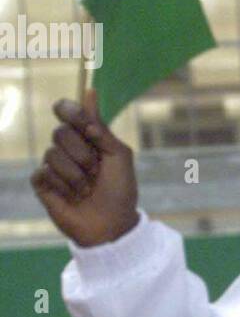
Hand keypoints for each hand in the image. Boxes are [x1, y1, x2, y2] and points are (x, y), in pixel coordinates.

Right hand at [30, 87, 139, 247]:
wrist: (112, 224)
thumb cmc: (120, 191)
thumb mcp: (119, 156)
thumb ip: (101, 128)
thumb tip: (89, 92)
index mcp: (88, 138)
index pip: (67, 111)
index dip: (69, 110)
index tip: (77, 117)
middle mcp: (69, 149)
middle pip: (60, 132)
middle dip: (82, 154)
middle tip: (96, 172)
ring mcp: (54, 166)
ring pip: (52, 154)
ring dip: (75, 175)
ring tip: (86, 189)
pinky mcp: (43, 185)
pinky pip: (42, 173)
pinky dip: (61, 186)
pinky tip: (71, 197)